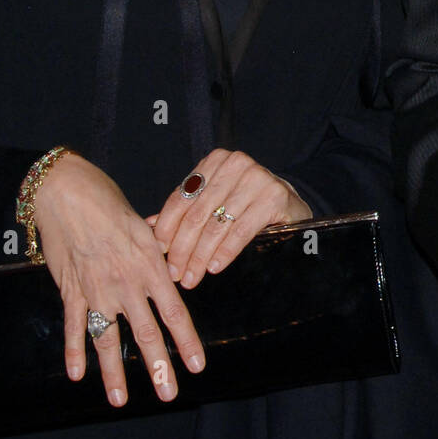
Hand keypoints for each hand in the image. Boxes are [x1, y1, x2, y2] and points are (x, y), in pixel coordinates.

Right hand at [34, 153, 205, 406]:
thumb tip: (172, 259)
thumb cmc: (109, 202)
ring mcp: (98, 289)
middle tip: (169, 395)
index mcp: (151, 266)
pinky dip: (74, 351)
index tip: (197, 365)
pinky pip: (74, 326)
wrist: (68, 194)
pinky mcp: (71, 289)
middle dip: (158, 368)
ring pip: (108, 339)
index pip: (175, 312)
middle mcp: (128, 283)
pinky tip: (77, 375)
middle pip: (146, 334)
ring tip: (121, 400)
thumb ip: (158, 249)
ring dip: (114, 372)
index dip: (187, 341)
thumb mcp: (144, 224)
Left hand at [149, 149, 311, 290]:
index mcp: (215, 160)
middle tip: (175, 274)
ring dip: (200, 257)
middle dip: (182, 249)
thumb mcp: (213, 202)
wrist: (290, 203)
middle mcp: (236, 164)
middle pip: (197, 214)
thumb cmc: (245, 204)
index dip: (167, 229)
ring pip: (216, 225)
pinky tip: (214, 268)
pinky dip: (225, 252)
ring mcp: (257, 178)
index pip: (181, 198)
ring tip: (192, 278)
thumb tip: (146, 226)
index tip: (159, 254)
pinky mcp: (274, 196)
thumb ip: (184, 211)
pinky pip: (240, 231)